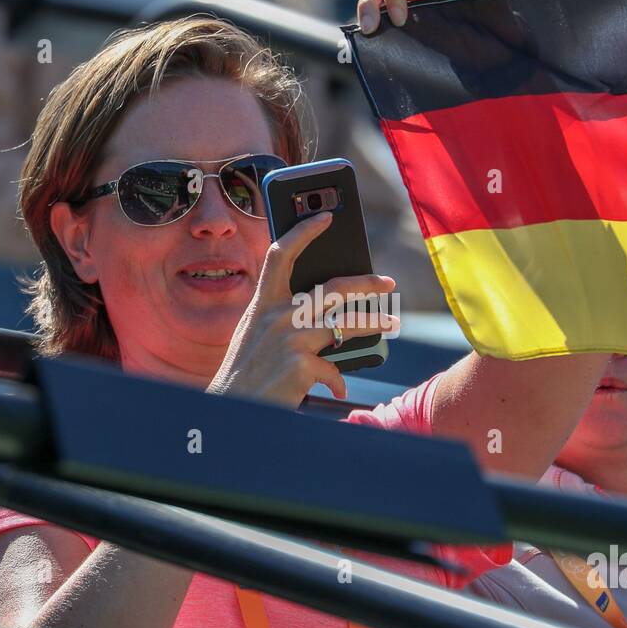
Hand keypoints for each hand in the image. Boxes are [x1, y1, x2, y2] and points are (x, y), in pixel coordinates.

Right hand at [207, 212, 399, 407]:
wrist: (234, 410)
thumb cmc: (246, 373)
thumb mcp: (256, 336)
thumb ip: (283, 318)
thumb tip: (326, 311)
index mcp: (262, 303)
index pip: (281, 254)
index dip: (303, 231)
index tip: (326, 217)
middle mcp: (276, 315)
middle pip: (332, 288)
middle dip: (366, 283)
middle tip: (387, 283)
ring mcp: (290, 339)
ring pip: (346, 324)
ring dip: (374, 323)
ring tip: (392, 323)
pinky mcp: (301, 365)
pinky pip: (333, 369)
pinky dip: (337, 380)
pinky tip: (338, 388)